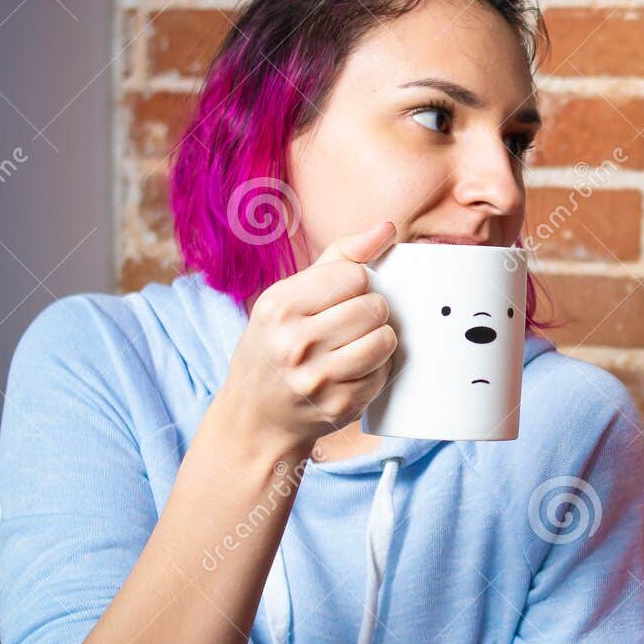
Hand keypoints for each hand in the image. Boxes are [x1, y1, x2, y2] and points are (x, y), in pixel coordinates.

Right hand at [219, 220, 399, 455]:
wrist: (257, 415)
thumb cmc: (275, 346)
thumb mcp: (287, 297)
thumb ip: (339, 258)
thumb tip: (386, 228)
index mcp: (279, 307)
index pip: (354, 275)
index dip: (356, 283)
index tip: (339, 296)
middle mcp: (295, 343)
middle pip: (374, 307)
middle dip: (370, 311)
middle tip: (348, 323)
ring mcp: (319, 378)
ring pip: (385, 339)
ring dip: (378, 338)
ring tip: (354, 343)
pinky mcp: (341, 405)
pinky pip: (384, 372)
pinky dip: (376, 368)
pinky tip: (352, 370)